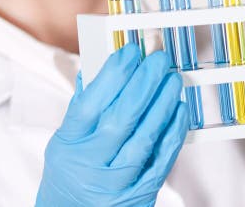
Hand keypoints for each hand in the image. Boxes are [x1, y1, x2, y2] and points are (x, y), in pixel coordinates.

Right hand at [36, 45, 187, 206]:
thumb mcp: (65, 142)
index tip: (129, 52)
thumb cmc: (70, 175)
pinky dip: (173, 131)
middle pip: (121, 117)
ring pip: (144, 136)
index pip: (89, 104)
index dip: (112, 75)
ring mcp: (116, 183)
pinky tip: (179, 109)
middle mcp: (90, 165)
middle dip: (143, 83)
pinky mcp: (139, 193)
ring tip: (172, 79)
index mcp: (68, 145)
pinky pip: (161, 158)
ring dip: (162, 103)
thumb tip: (100, 67)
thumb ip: (83, 107)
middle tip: (159, 60)